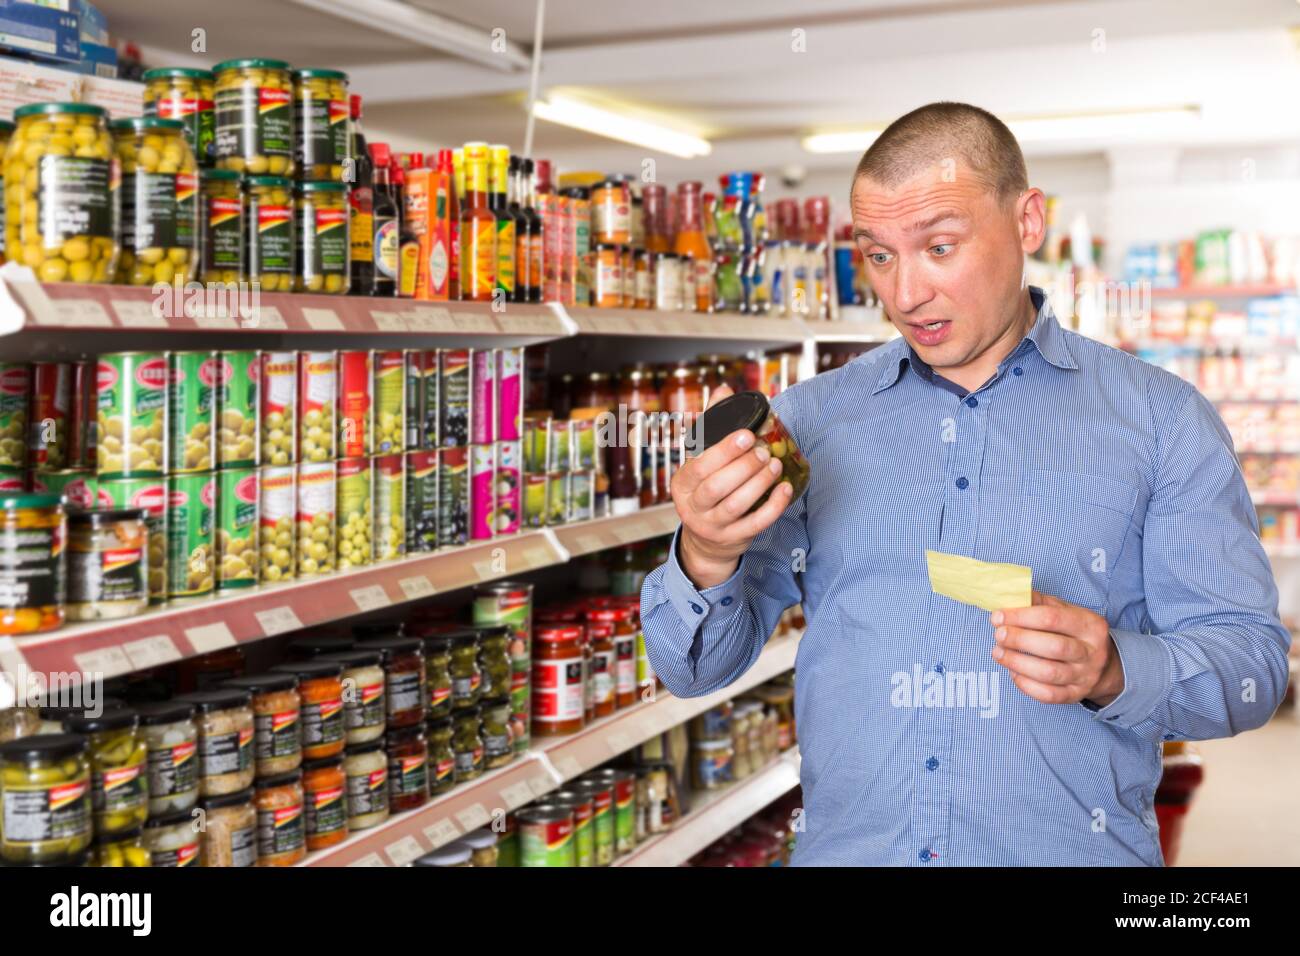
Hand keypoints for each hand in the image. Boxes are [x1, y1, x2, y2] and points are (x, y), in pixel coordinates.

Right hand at [672, 384, 792, 587]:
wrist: (705, 541)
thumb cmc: (706, 490)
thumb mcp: (701, 461)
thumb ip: (711, 426)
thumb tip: (724, 389)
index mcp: (682, 483)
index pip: (699, 465)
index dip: (724, 450)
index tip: (747, 433)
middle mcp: (693, 507)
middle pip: (716, 486)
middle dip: (743, 466)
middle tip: (763, 451)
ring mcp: (713, 527)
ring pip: (735, 506)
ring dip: (758, 483)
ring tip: (774, 465)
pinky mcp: (733, 539)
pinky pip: (755, 524)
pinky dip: (773, 506)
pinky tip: (785, 488)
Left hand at [989, 590, 1124, 706]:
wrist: (1104, 666)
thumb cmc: (1076, 633)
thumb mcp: (1066, 611)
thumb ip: (1040, 603)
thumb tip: (1011, 595)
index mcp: (1090, 625)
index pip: (1052, 618)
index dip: (1021, 617)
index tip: (998, 617)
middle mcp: (1092, 652)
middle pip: (1054, 647)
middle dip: (1020, 640)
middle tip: (998, 635)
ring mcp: (1085, 676)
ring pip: (1049, 673)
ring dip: (1018, 663)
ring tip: (998, 653)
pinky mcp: (1075, 695)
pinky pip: (1048, 694)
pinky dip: (1026, 685)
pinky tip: (1013, 672)